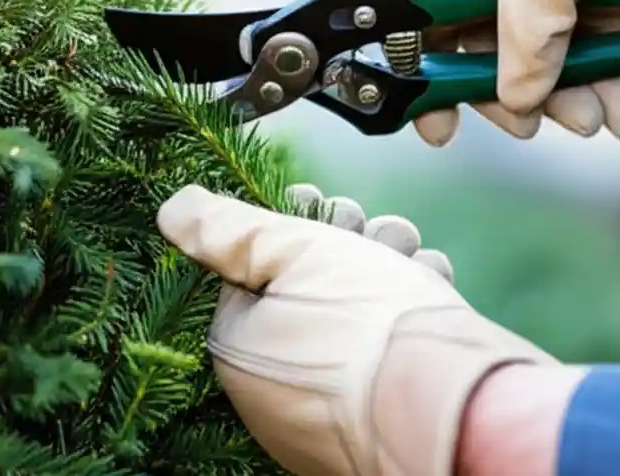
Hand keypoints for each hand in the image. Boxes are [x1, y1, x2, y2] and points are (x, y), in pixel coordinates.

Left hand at [155, 183, 557, 474]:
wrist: (446, 403)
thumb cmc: (360, 321)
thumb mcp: (284, 250)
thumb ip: (225, 227)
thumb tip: (173, 210)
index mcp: (240, 353)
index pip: (252, 270)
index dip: (290, 227)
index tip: (318, 204)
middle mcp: (278, 392)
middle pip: (307, 289)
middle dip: (343, 241)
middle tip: (364, 227)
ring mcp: (333, 411)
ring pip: (355, 314)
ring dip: (383, 263)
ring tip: (404, 252)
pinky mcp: (384, 416)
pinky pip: (389, 351)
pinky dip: (409, 309)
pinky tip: (428, 279)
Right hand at [409, 0, 619, 146]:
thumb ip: (520, 39)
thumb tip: (519, 98)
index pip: (426, 10)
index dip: (426, 67)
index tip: (439, 121)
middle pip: (487, 42)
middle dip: (511, 90)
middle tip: (529, 125)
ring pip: (546, 53)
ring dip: (567, 96)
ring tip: (593, 121)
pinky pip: (592, 45)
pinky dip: (606, 81)